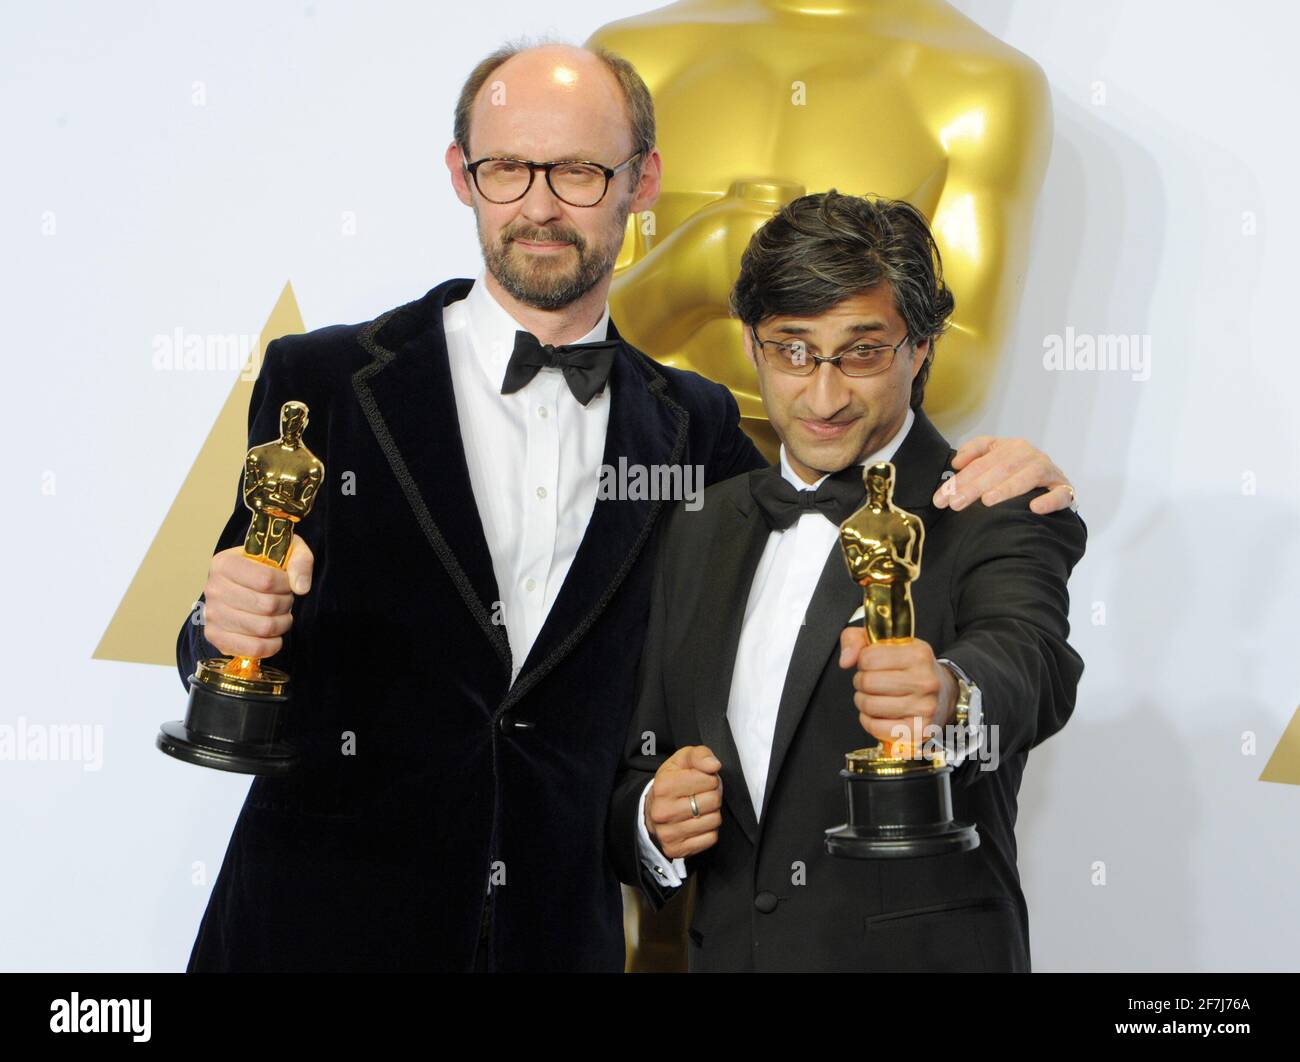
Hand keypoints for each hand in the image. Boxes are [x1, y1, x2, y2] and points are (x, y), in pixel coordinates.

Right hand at [198, 536, 313, 659]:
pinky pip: (253, 648)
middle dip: (285, 604)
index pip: (266, 580)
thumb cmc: (266, 567)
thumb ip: (300, 562)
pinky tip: (273, 635)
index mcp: (224, 563)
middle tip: (284, 600)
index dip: (286, 585)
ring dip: (282, 624)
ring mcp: (212, 614)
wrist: (244, 584)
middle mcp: (213, 588)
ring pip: (263, 628)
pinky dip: (272, 645)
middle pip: (266, 606)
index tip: (286, 583)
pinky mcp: (215, 637)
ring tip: (279, 615)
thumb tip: (301, 588)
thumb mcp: (288, 551)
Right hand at [645, 745, 723, 859]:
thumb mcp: (681, 760)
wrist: (651, 811)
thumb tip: (714, 765)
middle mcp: (663, 811)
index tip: (702, 780)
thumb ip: (699, 755)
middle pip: (713, 800)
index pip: (709, 780)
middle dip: (713, 794)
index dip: (710, 778)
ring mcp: (668, 833)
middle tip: (702, 794)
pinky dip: (709, 830)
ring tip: (700, 808)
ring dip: (712, 813)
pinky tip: (697, 823)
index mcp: (664, 786)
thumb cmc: (671, 782)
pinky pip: (711, 838)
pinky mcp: (676, 849)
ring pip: (714, 820)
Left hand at [837, 628, 956, 750]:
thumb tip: (845, 661)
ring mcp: (924, 707)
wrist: (944, 694)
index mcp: (918, 654)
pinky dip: (869, 721)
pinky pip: (876, 727)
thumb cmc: (909, 668)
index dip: (863, 662)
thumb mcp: (886, 643)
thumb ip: (856, 640)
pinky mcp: (919, 730)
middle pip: (867, 682)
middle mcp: (925, 681)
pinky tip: (878, 714)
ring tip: (873, 696)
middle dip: (861, 682)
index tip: (871, 664)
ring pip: (869, 705)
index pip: (868, 658)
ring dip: (863, 701)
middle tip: (870, 683)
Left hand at [932, 435, 1074, 514]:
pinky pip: (1060, 494)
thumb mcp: (994, 457)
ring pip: (1028, 477)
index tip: (940, 498)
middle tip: (955, 503)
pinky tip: (1034, 508)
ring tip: (988, 501)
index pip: (980, 463)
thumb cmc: (1017, 471)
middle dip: (975, 487)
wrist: (1054, 482)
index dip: (959, 480)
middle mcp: (1030, 456)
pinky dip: (1048, 500)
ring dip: (1007, 489)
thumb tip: (956, 462)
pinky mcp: (1065, 488)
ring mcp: (1049, 472)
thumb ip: (974, 453)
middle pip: (1000, 469)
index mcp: (1010, 447)